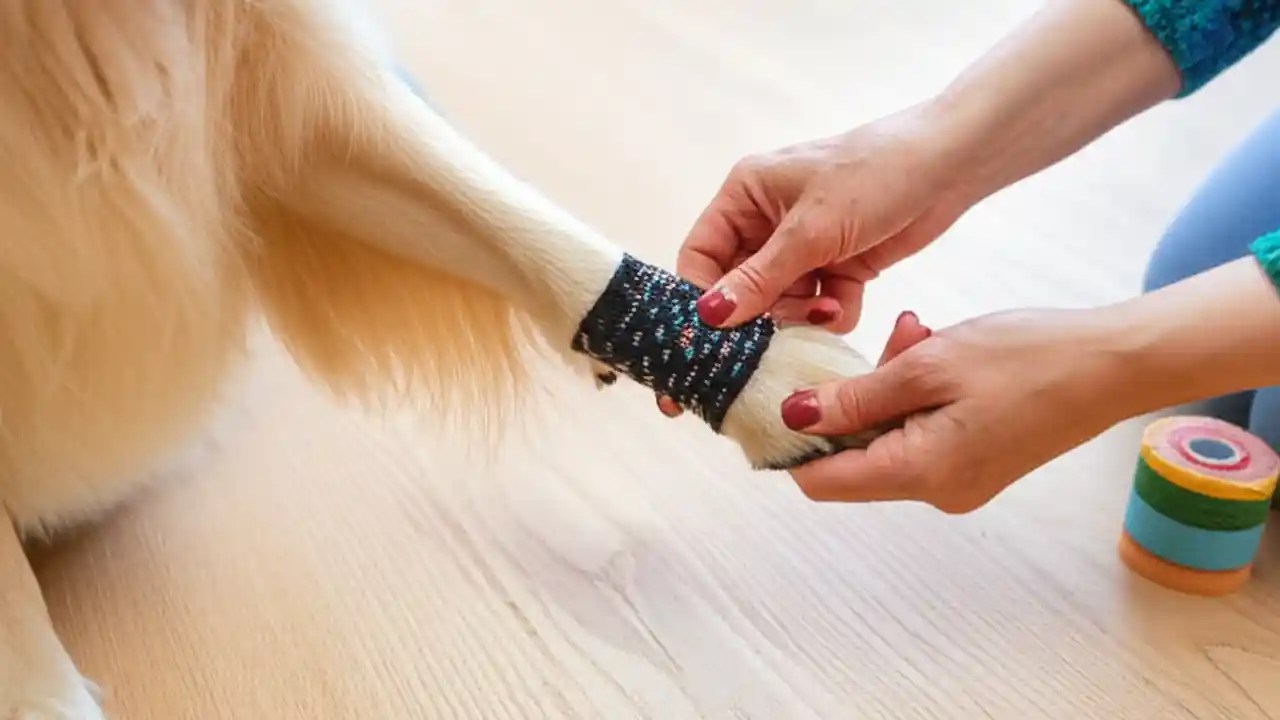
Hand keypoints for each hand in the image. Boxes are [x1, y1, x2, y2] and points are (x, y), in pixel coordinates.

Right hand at [678, 103, 970, 333]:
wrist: (951, 165)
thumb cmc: (874, 175)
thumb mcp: (810, 231)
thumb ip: (759, 279)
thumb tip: (707, 316)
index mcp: (745, 196)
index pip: (701, 255)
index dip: (700, 298)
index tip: (706, 342)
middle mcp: (767, 221)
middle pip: (740, 286)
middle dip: (757, 316)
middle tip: (762, 351)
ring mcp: (804, 245)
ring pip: (780, 302)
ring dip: (798, 315)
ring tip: (824, 309)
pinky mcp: (840, 264)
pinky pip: (818, 304)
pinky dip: (831, 312)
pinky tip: (846, 304)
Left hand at [781, 308, 1132, 512]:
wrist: (1114, 365)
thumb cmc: (1028, 359)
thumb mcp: (928, 365)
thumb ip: (856, 398)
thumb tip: (796, 418)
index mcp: (919, 473)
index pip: (822, 482)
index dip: (792, 444)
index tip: (781, 396)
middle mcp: (936, 491)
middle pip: (854, 458)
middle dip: (851, 400)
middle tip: (884, 343)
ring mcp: (959, 481)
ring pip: (887, 438)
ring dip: (886, 388)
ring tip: (916, 337)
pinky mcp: (976, 463)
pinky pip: (920, 435)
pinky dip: (915, 396)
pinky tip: (934, 353)